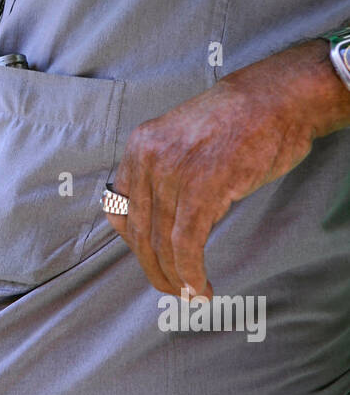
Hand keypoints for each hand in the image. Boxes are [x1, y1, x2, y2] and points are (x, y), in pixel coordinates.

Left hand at [105, 40, 349, 295]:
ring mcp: (173, 173)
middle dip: (154, 268)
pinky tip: (200, 286)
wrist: (275, 99)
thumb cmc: (238, 122)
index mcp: (139, 146)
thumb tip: (159, 219)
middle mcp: (148, 159)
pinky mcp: (202, 188)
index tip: (151, 259)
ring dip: (175, 278)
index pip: (119, 207)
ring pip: (161, 242)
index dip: (133, 242)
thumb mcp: (182, 140)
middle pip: (139, 231)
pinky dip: (190, 272)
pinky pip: (187, 243)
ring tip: (189, 294)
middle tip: (171, 290)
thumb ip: (164, 173)